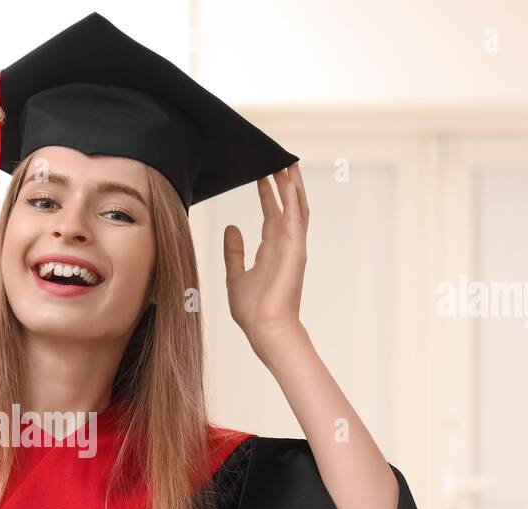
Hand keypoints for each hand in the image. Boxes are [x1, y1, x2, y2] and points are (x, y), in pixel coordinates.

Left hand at [223, 162, 309, 355]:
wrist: (264, 328)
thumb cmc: (252, 310)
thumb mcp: (235, 275)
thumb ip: (234, 252)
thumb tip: (232, 228)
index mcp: (271, 251)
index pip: (270, 216)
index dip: (267, 195)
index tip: (261, 176)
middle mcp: (284, 245)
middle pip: (286, 206)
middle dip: (281, 184)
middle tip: (276, 160)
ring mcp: (292, 246)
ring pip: (296, 207)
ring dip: (292, 185)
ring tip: (288, 162)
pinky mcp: (296, 249)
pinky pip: (296, 217)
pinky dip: (294, 198)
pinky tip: (290, 180)